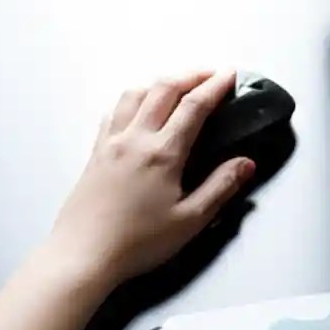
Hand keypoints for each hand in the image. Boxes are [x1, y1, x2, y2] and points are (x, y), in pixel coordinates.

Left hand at [45, 70, 253, 289]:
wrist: (83, 254)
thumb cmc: (139, 242)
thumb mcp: (190, 220)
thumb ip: (220, 187)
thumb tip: (246, 163)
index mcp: (162, 153)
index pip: (193, 107)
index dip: (215, 86)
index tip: (230, 75)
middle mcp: (135, 139)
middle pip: (163, 89)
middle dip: (190, 76)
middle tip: (210, 75)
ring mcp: (110, 142)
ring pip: (135, 94)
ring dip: (160, 83)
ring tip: (177, 86)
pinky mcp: (95, 153)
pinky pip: (114, 112)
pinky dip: (133, 99)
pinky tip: (138, 108)